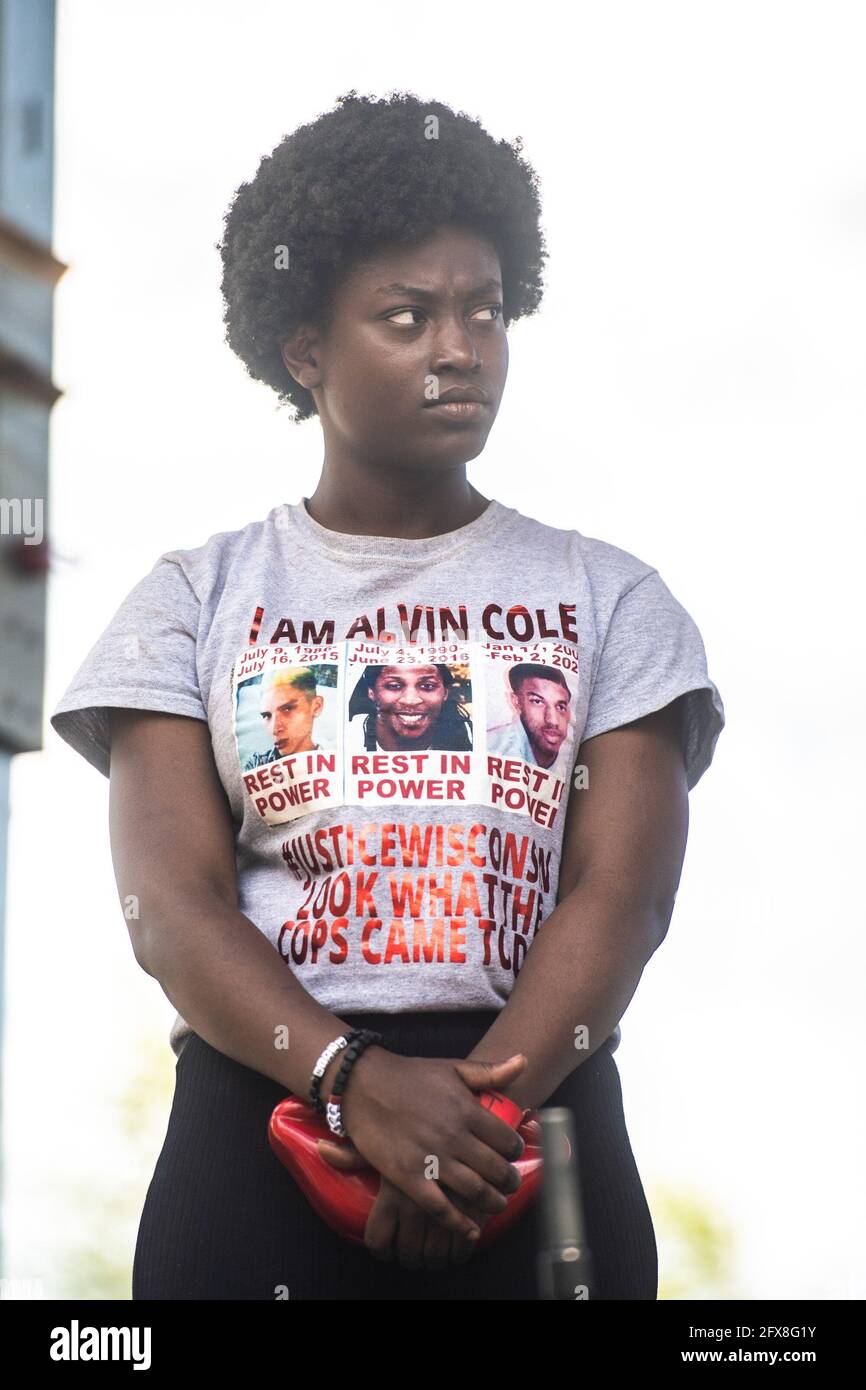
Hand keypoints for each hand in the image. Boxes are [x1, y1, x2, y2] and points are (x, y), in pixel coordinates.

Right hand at [316, 1049, 526, 1244]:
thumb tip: (523, 1061)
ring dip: (492, 1202)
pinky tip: (471, 1229)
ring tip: (496, 1204)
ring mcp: (431, 1158)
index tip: (514, 1156)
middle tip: (511, 1185)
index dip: (516, 1151)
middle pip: (495, 1169)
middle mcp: (453, 1135)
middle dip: (509, 1181)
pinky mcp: (408, 1176)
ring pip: (474, 1191)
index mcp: (466, 1109)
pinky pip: (440, 1208)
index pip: (507, 1140)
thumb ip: (489, 1071)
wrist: (364, 1084)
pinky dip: (459, 1223)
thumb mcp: (452, 1068)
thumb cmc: (410, 1074)